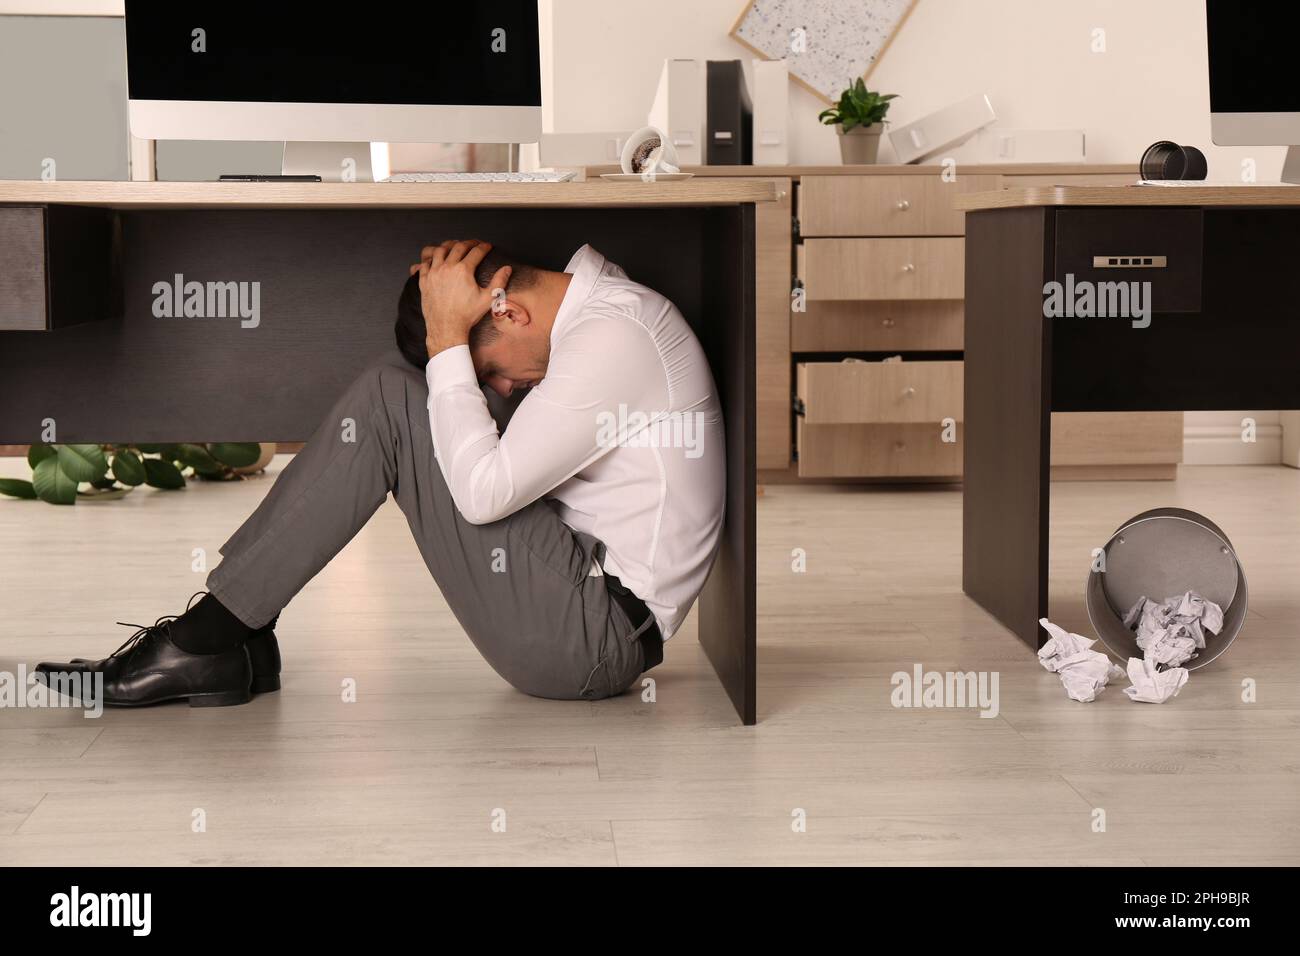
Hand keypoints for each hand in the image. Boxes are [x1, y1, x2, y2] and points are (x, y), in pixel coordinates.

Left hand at [410, 240, 510, 356]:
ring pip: (439, 250)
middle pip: (458, 246)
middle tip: (474, 244)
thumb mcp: (488, 299)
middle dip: (468, 243)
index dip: (484, 247)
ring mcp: (433, 273)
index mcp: (463, 270)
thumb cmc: (466, 315)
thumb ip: (499, 282)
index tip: (487, 246)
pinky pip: (425, 262)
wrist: (447, 327)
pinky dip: (430, 257)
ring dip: (448, 245)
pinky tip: (435, 258)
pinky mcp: (424, 280)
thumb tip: (507, 269)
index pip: (476, 252)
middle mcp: (447, 268)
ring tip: (454, 246)